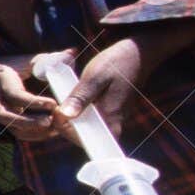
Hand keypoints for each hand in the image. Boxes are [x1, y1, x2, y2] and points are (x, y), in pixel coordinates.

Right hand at [0, 56, 60, 139]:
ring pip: (12, 128)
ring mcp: (0, 112)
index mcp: (2, 81)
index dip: (33, 102)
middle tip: (51, 122)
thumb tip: (72, 52)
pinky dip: (34, 135)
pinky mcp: (6, 121)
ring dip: (34, 131)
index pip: (14, 95)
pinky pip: (17, 133)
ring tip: (55, 129)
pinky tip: (51, 132)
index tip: (53, 103)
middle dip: (29, 122)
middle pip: (6, 116)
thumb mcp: (26, 60)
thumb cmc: (12, 67)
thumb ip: (49, 59)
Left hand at [54, 22, 194, 137]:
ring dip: (71, 119)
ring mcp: (112, 116)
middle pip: (86, 136)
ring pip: (88, 128)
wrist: (137, 54)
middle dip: (67, 126)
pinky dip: (79, 112)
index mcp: (110, 117)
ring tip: (62, 103)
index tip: (59, 113)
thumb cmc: (117, 64)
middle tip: (57, 108)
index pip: (88, 141)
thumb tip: (66, 115)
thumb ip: (81, 97)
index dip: (68, 132)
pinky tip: (72, 100)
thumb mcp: (95, 77)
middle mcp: (113, 121)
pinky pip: (91, 118)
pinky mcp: (109, 110)